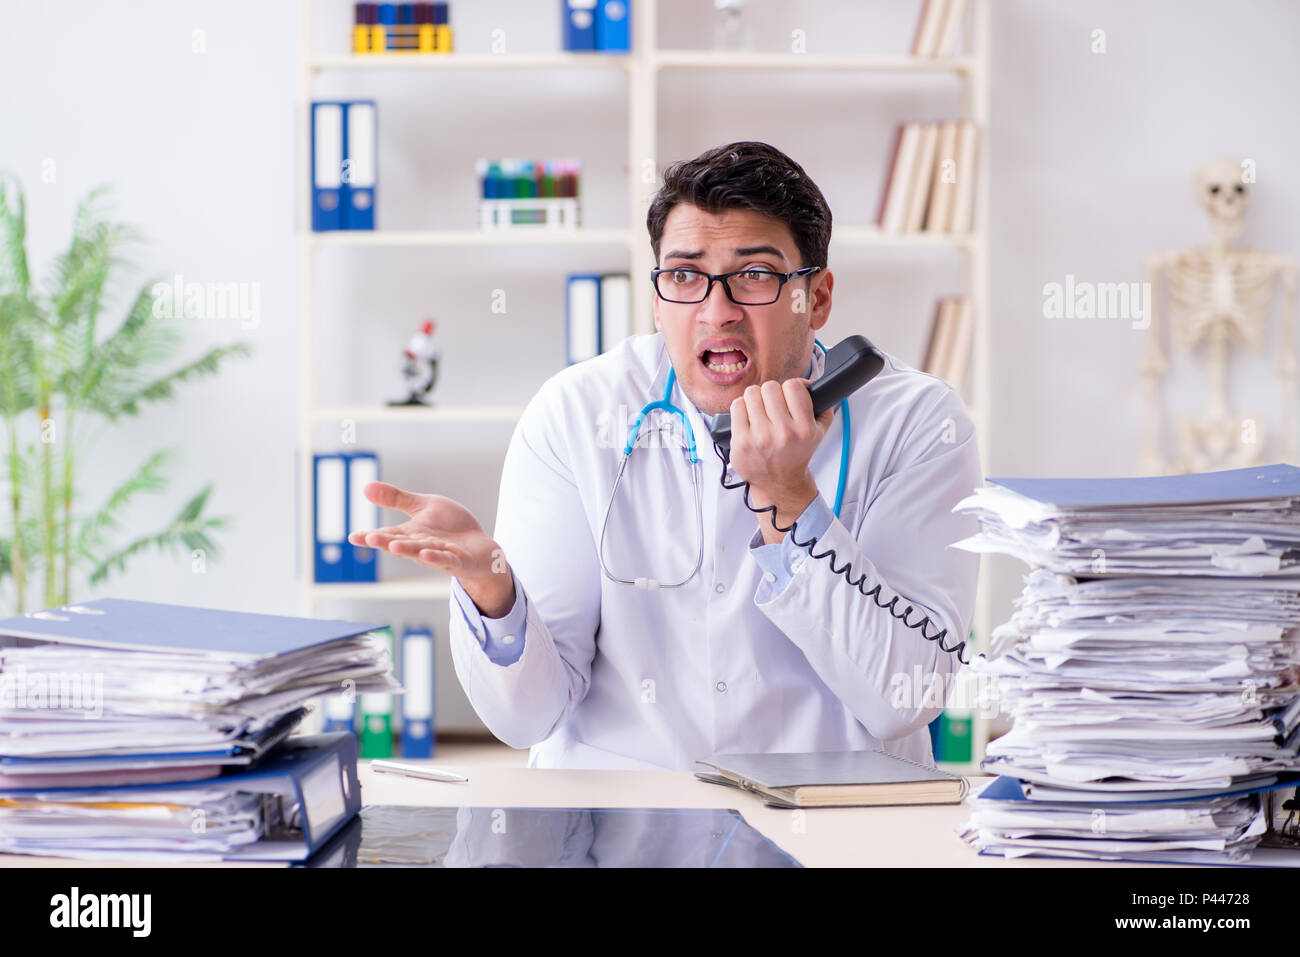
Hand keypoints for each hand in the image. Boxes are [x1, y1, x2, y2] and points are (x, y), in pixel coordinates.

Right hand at [347, 481, 514, 616]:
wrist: (479, 546)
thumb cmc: (449, 528)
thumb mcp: (422, 507)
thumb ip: (397, 499)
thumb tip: (365, 487)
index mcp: (410, 534)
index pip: (387, 535)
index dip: (370, 536)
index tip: (353, 537)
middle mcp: (421, 547)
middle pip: (401, 544)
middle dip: (385, 542)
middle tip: (368, 538)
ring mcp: (439, 555)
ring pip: (421, 552)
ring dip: (408, 550)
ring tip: (393, 546)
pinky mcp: (458, 561)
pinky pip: (446, 559)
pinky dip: (436, 557)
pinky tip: (425, 554)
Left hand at [728, 379, 835, 543]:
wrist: (779, 482)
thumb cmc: (796, 453)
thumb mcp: (819, 432)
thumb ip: (821, 405)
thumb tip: (807, 382)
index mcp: (804, 428)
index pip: (793, 386)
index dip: (790, 389)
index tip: (789, 398)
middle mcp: (783, 433)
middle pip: (769, 387)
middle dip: (771, 394)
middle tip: (772, 406)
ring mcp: (760, 437)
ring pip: (751, 393)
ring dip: (755, 400)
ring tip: (760, 413)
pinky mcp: (741, 441)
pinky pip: (736, 406)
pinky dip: (742, 409)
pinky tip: (749, 420)